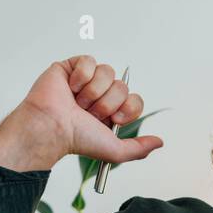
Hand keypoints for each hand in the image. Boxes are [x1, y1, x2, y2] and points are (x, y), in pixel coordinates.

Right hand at [0, 56, 162, 171]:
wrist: (53, 127)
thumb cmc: (78, 139)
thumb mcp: (115, 151)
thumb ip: (139, 148)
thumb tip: (159, 142)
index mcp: (111, 111)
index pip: (134, 99)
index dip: (128, 108)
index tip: (113, 119)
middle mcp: (100, 94)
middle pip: (122, 86)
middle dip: (107, 103)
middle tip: (90, 113)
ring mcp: (86, 80)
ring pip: (107, 72)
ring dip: (94, 91)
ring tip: (78, 102)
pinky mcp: (71, 67)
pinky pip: (89, 61)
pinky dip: (81, 76)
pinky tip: (71, 87)